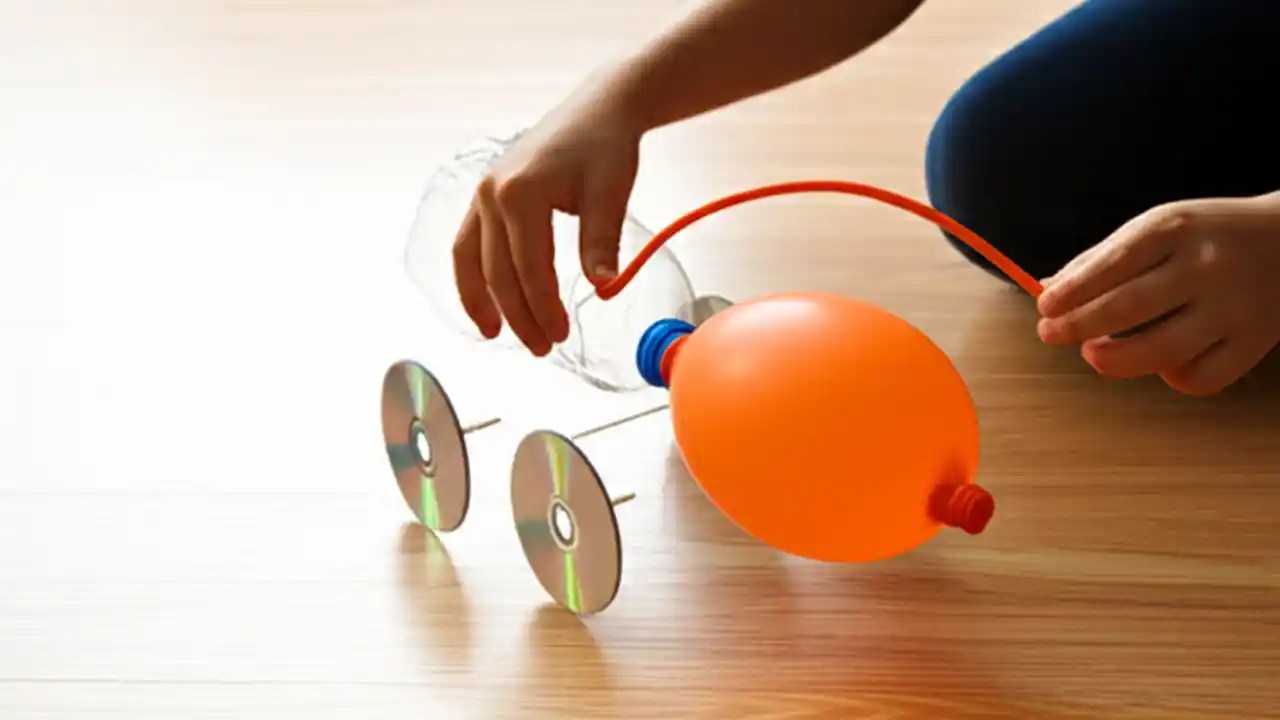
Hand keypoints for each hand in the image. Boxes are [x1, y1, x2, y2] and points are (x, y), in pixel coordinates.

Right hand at [453, 78, 642, 355]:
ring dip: (481, 301)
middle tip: (542, 348)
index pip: (529, 269)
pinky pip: (468, 243)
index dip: (543, 308)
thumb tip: (602, 286)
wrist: (598, 109)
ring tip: (494, 335)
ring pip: (470, 260)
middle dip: (519, 315)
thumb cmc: (606, 148)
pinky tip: (485, 301)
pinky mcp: (485, 195)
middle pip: (498, 271)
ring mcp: (483, 193)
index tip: (561, 335)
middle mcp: (491, 194)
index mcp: (520, 194)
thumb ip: (601, 241)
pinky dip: (473, 276)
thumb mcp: (610, 194)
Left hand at [1035, 193, 1279, 395]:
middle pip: (1128, 308)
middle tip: (1051, 334)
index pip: (1112, 263)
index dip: (1071, 292)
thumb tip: (1048, 289)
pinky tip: (1158, 362)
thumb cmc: (1209, 235)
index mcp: (1175, 229)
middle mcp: (1205, 267)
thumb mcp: (1160, 228)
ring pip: (1162, 351)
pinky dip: (1171, 377)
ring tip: (1093, 353)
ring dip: (1114, 360)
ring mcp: (1232, 308)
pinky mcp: (1253, 342)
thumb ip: (1103, 258)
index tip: (1044, 307)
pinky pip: (1202, 377)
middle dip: (1078, 327)